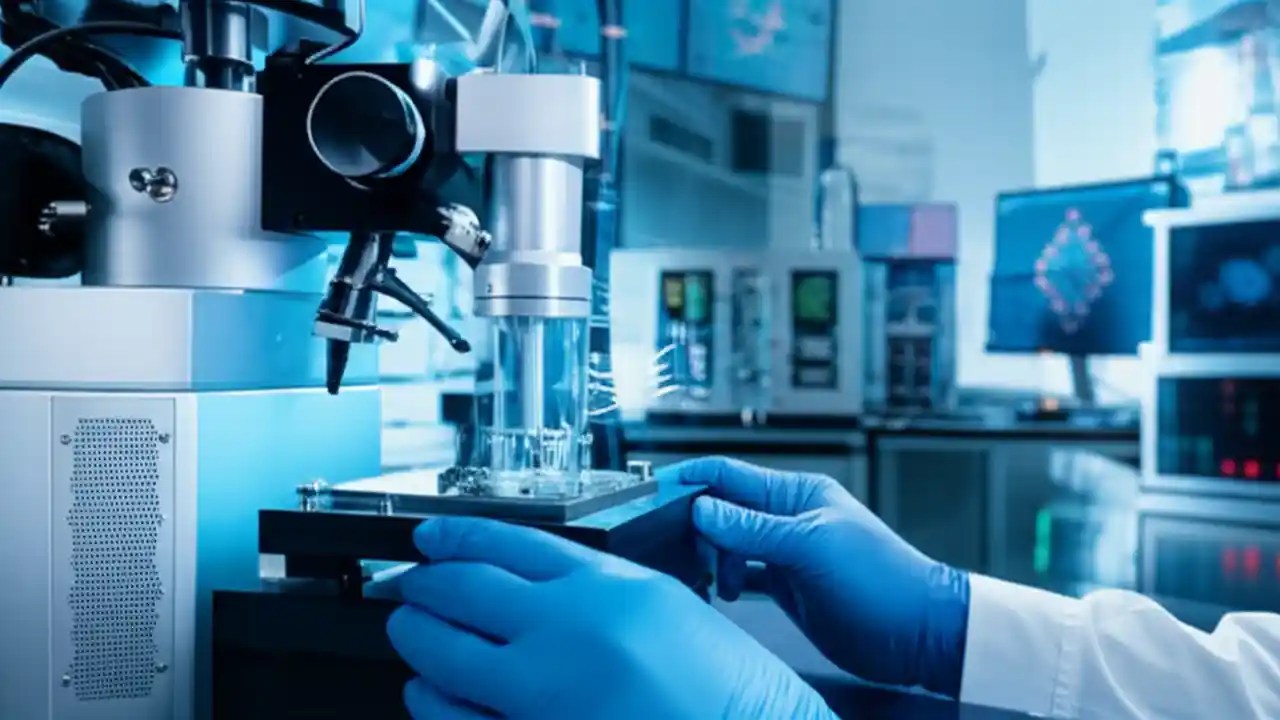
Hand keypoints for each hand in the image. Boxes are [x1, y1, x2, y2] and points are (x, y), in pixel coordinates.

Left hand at [387, 516, 836, 719]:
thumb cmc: (724, 686)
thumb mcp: (665, 605)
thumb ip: (594, 585)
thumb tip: (525, 579)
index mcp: (606, 588)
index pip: (506, 542)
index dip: (454, 534)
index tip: (429, 536)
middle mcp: (568, 635)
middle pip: (461, 589)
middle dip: (421, 583)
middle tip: (407, 584)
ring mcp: (545, 695)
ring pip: (443, 653)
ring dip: (417, 637)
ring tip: (413, 632)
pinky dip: (431, 700)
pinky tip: (429, 692)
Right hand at [665, 457, 969, 696]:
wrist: (916, 631)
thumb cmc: (879, 578)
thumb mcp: (811, 545)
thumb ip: (753, 528)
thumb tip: (702, 509)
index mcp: (796, 494)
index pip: (730, 474)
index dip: (691, 477)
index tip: (654, 489)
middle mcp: (787, 518)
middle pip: (724, 510)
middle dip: (697, 524)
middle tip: (680, 549)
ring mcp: (786, 554)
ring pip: (729, 544)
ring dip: (711, 557)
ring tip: (710, 579)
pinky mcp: (786, 587)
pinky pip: (742, 576)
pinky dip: (724, 581)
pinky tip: (717, 591)